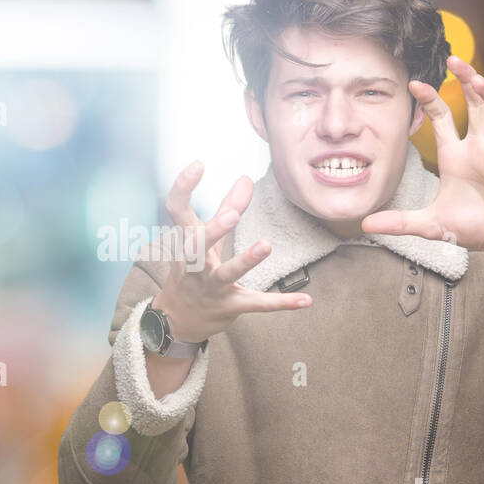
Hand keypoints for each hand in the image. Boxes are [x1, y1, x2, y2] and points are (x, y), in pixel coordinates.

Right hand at [152, 161, 312, 343]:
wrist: (178, 319)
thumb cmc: (193, 270)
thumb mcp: (205, 239)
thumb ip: (226, 208)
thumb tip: (245, 178)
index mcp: (187, 242)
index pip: (177, 211)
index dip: (183, 188)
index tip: (198, 165)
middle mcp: (195, 264)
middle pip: (197, 245)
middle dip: (214, 230)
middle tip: (232, 215)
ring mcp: (211, 287)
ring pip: (227, 274)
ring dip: (246, 260)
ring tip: (266, 244)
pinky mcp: (229, 307)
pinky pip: (256, 304)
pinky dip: (281, 303)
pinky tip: (306, 301)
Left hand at [360, 55, 483, 298]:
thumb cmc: (471, 225)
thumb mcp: (429, 224)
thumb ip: (400, 222)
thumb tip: (365, 224)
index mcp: (456, 154)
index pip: (444, 118)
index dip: (431, 99)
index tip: (414, 82)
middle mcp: (478, 150)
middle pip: (476, 105)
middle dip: (467, 81)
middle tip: (455, 59)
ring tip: (480, 81)